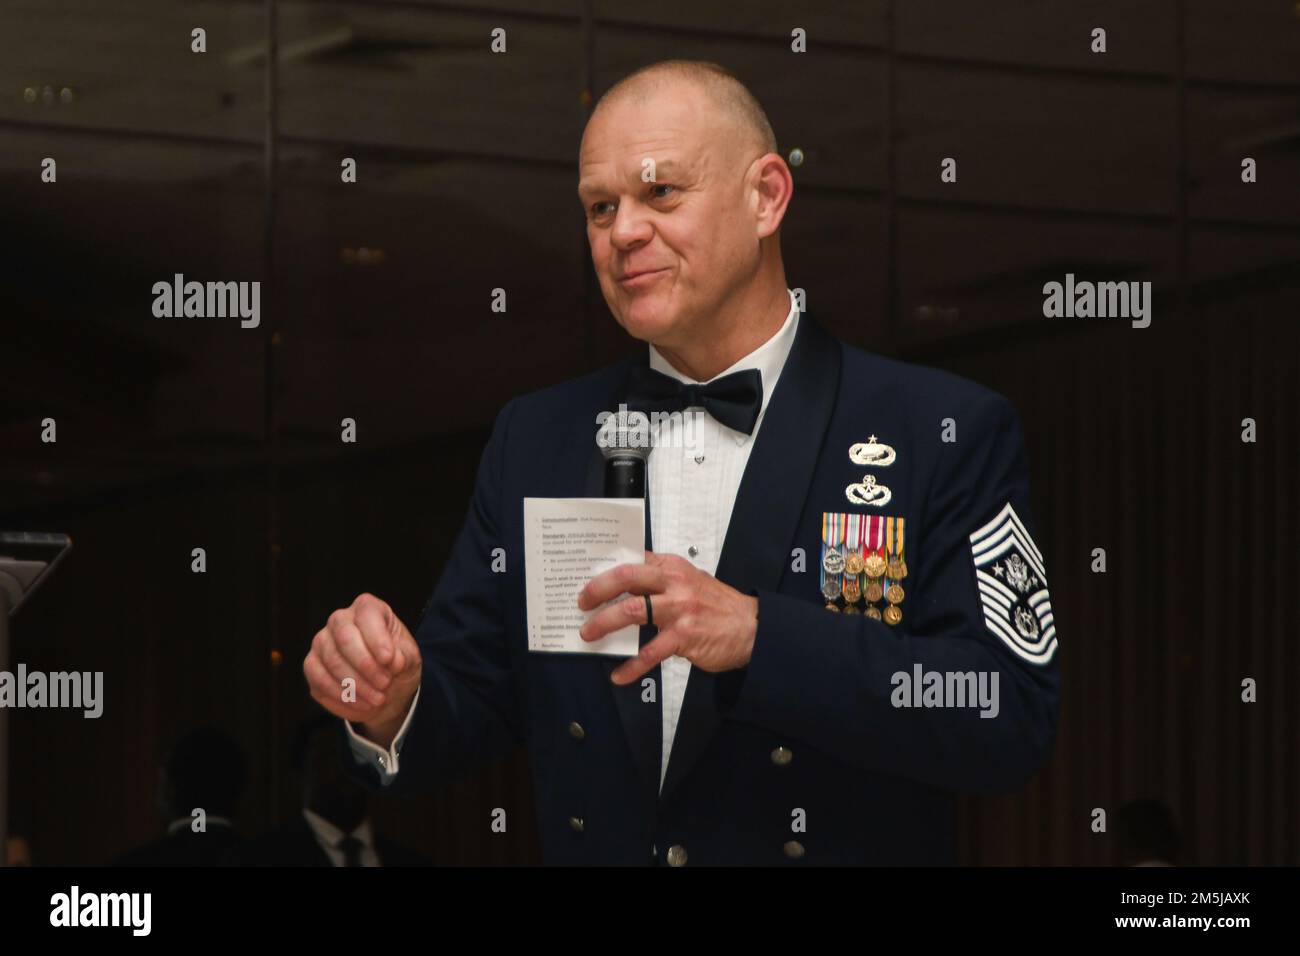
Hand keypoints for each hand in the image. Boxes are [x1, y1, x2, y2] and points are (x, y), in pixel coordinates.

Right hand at [304, 593, 421, 744]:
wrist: (386, 689)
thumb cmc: (397, 664)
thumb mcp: (410, 659)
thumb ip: (404, 657)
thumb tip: (393, 661)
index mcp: (367, 608)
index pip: (367, 615)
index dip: (377, 639)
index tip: (389, 660)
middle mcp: (340, 620)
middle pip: (345, 638)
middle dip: (366, 665)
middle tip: (385, 684)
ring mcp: (322, 642)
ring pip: (332, 661)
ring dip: (357, 685)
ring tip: (378, 699)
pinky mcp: (312, 666)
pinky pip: (320, 680)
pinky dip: (342, 696)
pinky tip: (362, 704)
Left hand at [577, 551, 758, 685]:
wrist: (751, 627)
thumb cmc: (717, 605)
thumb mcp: (690, 579)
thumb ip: (660, 580)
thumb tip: (621, 587)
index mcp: (672, 567)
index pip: (633, 560)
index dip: (606, 567)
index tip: (586, 576)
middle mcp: (674, 583)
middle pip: (627, 578)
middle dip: (598, 589)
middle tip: (581, 602)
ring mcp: (679, 610)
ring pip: (632, 612)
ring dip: (604, 624)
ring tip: (588, 635)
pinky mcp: (684, 637)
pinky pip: (649, 653)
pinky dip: (631, 667)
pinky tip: (619, 675)